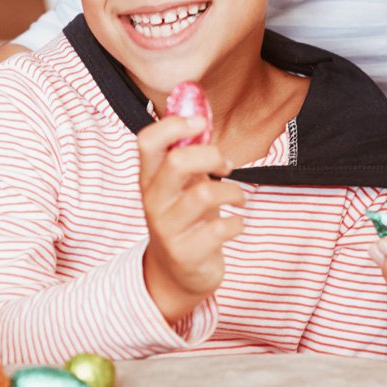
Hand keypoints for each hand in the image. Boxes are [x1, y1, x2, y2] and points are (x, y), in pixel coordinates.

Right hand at [138, 114, 244, 323]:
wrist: (175, 274)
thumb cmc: (184, 218)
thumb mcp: (180, 185)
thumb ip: (188, 154)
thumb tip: (201, 112)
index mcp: (148, 178)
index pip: (147, 141)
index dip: (174, 125)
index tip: (200, 123)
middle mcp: (153, 201)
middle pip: (177, 162)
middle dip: (211, 155)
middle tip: (226, 165)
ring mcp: (167, 228)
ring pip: (205, 194)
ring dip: (233, 192)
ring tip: (238, 198)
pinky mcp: (187, 253)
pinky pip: (222, 228)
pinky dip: (238, 223)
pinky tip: (236, 224)